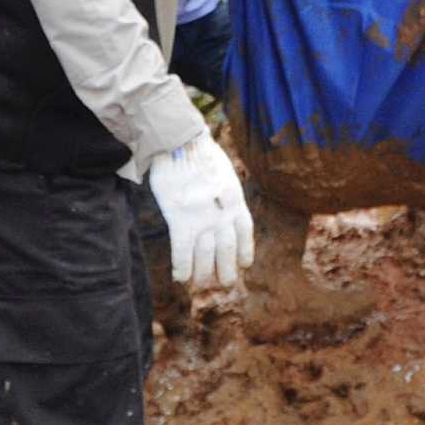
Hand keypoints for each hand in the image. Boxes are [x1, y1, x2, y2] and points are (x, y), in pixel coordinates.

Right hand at [145, 134, 253, 286]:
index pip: (245, 232)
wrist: (180, 140)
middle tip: (225, 283)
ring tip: (201, 283)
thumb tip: (222, 203)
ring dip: (204, 274)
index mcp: (234, 199)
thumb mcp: (222, 172)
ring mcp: (201, 217)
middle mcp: (222, 212)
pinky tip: (181, 278)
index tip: (245, 265)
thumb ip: (223, 192)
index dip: (245, 251)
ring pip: (205, 255)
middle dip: (227, 271)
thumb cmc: (197, 153)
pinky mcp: (179, 218)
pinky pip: (182, 251)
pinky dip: (182, 267)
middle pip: (227, 249)